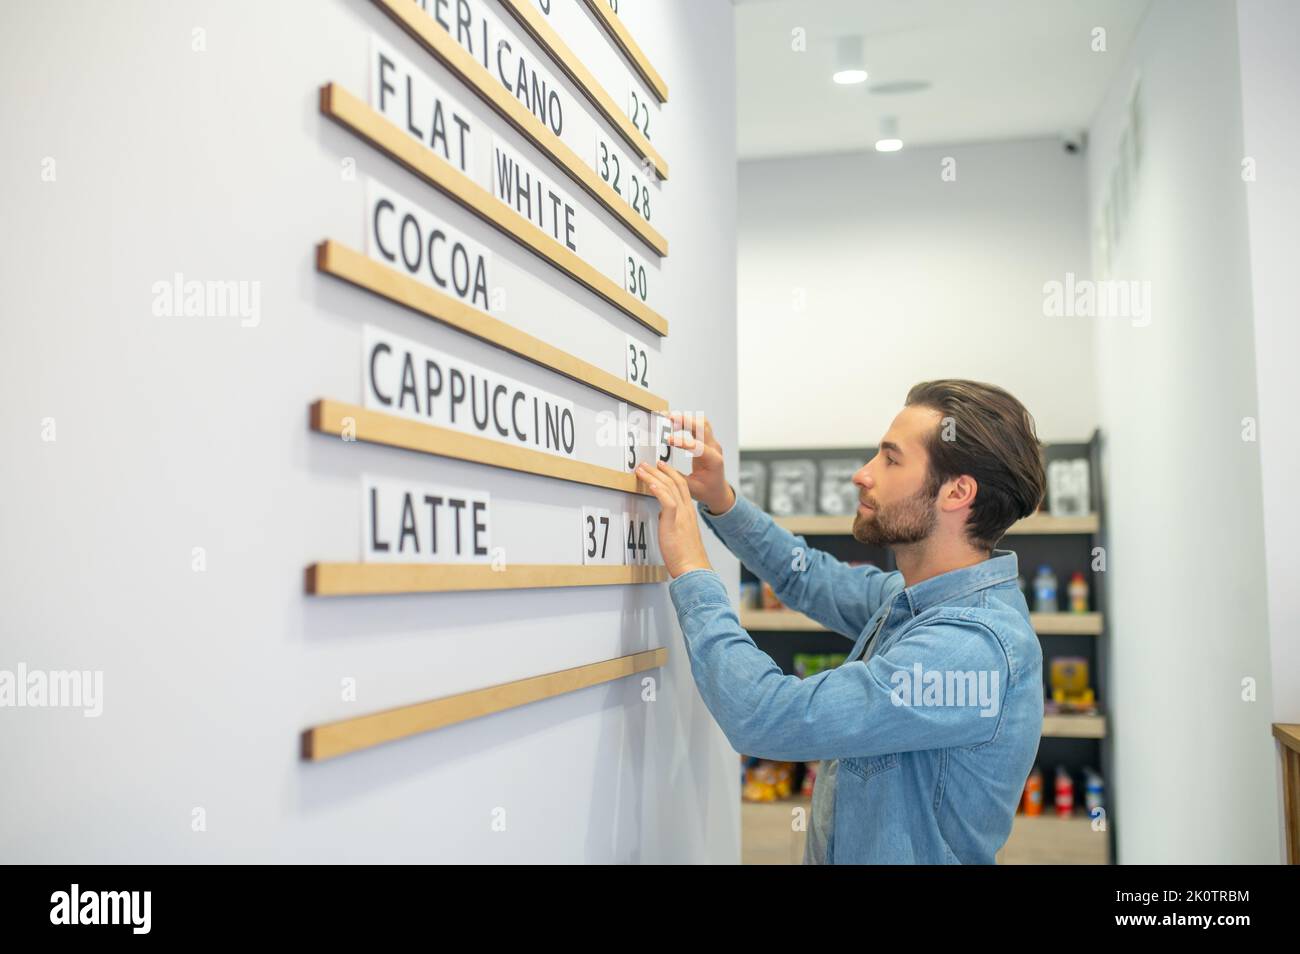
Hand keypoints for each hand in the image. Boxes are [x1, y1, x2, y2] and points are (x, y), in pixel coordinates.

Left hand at [635, 459, 712, 578]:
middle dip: (660, 470)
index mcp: (689, 513)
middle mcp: (687, 511)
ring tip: (642, 469)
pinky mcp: (675, 522)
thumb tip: (663, 516)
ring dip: (654, 476)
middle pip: (676, 482)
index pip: (681, 486)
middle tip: (647, 463)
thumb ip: (673, 522)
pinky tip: (651, 483)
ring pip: (669, 488)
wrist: (693, 568)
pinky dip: (659, 490)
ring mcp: (682, 515)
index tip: (660, 467)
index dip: (671, 474)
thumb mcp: (679, 534)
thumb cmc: (685, 556)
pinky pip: (668, 501)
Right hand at [664, 411, 733, 514]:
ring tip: (670, 419)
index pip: (698, 446)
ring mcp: (712, 444)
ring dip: (686, 419)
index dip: (682, 441)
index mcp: (713, 461)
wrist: (719, 492)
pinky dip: (688, 422)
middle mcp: (715, 449)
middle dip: (685, 420)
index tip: (668, 439)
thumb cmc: (708, 491)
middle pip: (702, 427)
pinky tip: (676, 424)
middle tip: (668, 418)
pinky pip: (699, 427)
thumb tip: (659, 467)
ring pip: (701, 423)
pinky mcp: (707, 442)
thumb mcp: (691, 488)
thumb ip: (675, 477)